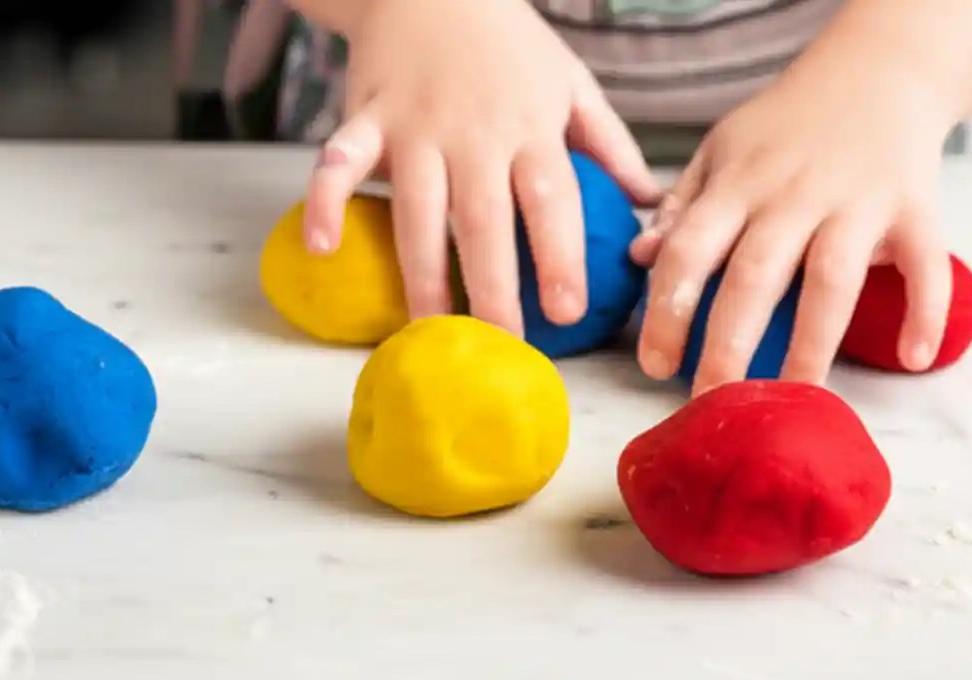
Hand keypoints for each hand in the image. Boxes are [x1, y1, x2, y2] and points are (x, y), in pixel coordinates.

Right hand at [301, 0, 659, 334]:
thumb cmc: (510, 43)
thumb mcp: (571, 83)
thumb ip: (610, 145)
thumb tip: (650, 203)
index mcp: (531, 126)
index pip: (551, 199)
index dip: (559, 255)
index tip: (568, 312)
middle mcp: (473, 131)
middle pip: (483, 218)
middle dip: (492, 286)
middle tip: (501, 344)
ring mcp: (414, 124)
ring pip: (416, 207)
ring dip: (421, 272)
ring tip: (431, 330)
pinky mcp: (365, 116)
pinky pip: (338, 160)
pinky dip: (325, 200)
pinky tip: (322, 248)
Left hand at [630, 50, 956, 395]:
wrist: (878, 71)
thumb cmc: (788, 125)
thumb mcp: (721, 150)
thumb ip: (683, 206)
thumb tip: (642, 259)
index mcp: (738, 184)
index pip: (689, 251)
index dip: (668, 310)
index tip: (655, 365)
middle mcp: (793, 195)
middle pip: (754, 275)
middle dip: (728, 344)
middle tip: (711, 402)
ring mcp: (857, 202)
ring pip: (831, 280)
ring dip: (811, 344)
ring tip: (794, 399)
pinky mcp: (915, 208)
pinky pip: (925, 264)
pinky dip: (926, 310)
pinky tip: (915, 358)